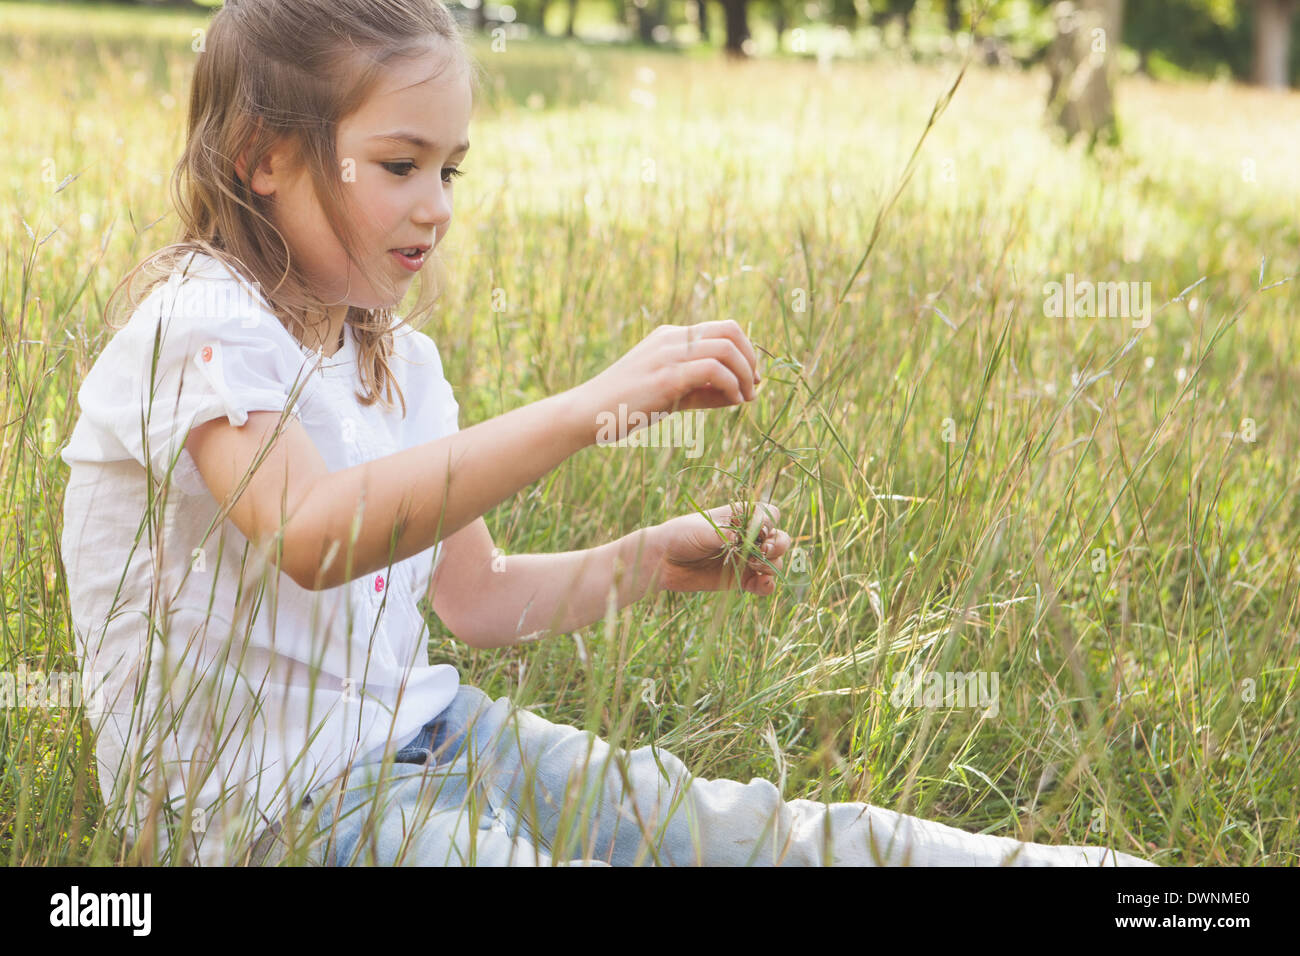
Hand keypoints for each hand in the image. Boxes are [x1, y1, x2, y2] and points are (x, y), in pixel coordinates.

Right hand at [576, 320, 761, 444]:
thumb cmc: (626, 406)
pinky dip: (732, 386)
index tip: (751, 378)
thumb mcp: (671, 393)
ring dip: (746, 374)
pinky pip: (714, 370)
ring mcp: (668, 355)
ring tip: (745, 398)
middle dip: (751, 358)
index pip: (723, 328)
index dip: (746, 351)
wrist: (586, 413)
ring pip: (726, 347)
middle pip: (731, 330)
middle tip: (754, 386)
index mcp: (671, 337)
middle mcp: (672, 339)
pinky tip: (733, 402)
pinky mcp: (667, 376)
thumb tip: (742, 395)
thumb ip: (704, 390)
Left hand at [652, 501, 790, 595]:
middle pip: (779, 538)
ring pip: (776, 562)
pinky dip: (768, 585)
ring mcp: (746, 559)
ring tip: (754, 566)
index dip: (769, 522)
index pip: (770, 515)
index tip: (758, 531)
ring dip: (772, 564)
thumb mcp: (701, 530)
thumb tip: (741, 540)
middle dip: (778, 544)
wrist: (662, 560)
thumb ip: (723, 534)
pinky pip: (764, 585)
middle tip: (764, 550)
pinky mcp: (742, 580)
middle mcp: (748, 538)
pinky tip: (762, 584)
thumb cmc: (680, 535)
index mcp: (741, 517)